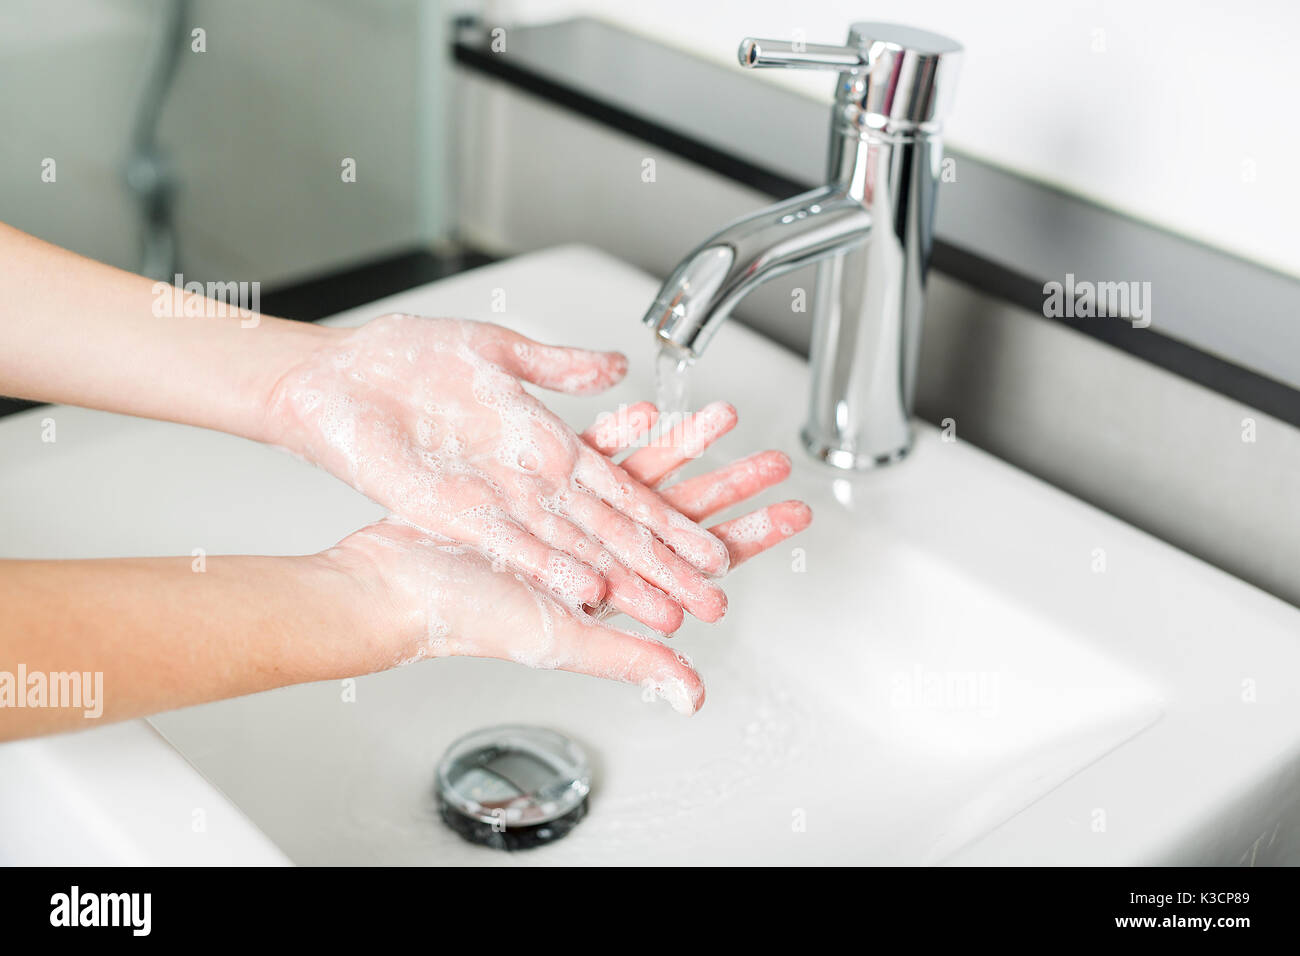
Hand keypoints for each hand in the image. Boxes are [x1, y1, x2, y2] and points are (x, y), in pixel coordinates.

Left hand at [266, 315, 731, 630]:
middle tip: (717, 594)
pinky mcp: (453, 512)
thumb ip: (560, 366)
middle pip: (613, 531)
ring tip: (672, 608)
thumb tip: (617, 368)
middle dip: (666, 565)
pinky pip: (512, 547)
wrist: (334, 376)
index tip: (715, 548)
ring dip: (624, 580)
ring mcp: (495, 501)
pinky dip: (552, 569)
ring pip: (575, 548)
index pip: (626, 490)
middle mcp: (530, 481)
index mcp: (547, 443)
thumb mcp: (499, 351)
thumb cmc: (404, 360)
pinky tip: (590, 590)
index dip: (671, 523)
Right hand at [319, 403, 810, 712]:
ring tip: (721, 414)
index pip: (696, 562)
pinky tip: (642, 409)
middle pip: (681, 513)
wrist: (393, 585)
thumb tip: (691, 692)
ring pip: (640, 475)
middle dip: (730, 483)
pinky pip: (583, 452)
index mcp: (614, 588)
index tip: (788, 512)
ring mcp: (567, 516)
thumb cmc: (466, 619)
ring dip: (684, 445)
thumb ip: (629, 656)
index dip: (747, 536)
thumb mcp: (559, 639)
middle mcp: (598, 551)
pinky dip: (615, 431)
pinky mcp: (530, 485)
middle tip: (773, 456)